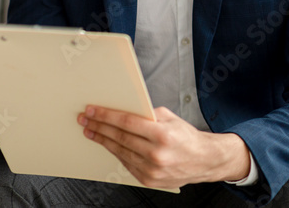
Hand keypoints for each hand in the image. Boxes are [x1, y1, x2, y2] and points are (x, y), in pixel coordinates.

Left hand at [77, 105, 250, 188]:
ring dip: (102, 140)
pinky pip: (126, 164)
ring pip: (120, 152)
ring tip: (91, 131)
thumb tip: (124, 109)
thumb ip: (147, 114)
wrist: (204, 161)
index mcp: (162, 135)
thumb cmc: (187, 137)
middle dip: (99, 126)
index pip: (127, 123)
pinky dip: (115, 153)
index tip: (92, 110)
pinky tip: (107, 144)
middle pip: (119, 137)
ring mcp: (152, 170)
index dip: (106, 116)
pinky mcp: (148, 180)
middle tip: (85, 119)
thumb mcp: (170, 118)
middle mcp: (156, 154)